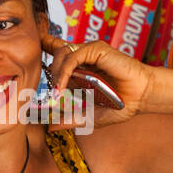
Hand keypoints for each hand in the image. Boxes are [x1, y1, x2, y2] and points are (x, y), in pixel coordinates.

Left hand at [39, 33, 154, 128]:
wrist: (142, 98)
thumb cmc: (121, 104)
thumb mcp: (90, 116)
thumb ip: (71, 119)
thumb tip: (50, 127)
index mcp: (80, 68)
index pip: (56, 50)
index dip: (42, 45)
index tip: (30, 49)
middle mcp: (83, 56)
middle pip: (53, 54)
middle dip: (47, 72)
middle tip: (50, 93)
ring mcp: (90, 51)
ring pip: (61, 54)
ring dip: (55, 75)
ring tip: (57, 93)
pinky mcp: (97, 49)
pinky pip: (73, 56)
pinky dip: (65, 71)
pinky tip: (63, 87)